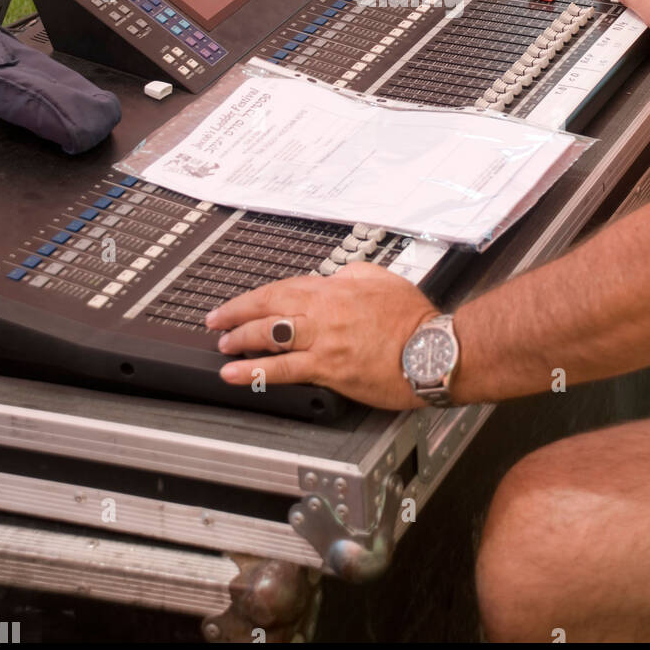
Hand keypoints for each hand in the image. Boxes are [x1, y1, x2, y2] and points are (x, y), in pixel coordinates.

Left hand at [205, 262, 438, 409]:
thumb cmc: (414, 319)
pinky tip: (235, 374)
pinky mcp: (329, 368)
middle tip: (216, 322)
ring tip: (222, 346)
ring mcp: (324, 340)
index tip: (239, 303)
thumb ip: (352, 275)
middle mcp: (324, 311)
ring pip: (270, 336)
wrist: (434, 349)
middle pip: (269, 307)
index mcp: (335, 287)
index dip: (256, 297)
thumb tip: (335, 276)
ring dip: (241, 340)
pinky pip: (283, 369)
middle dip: (237, 314)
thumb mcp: (382, 278)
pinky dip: (255, 371)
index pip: (284, 287)